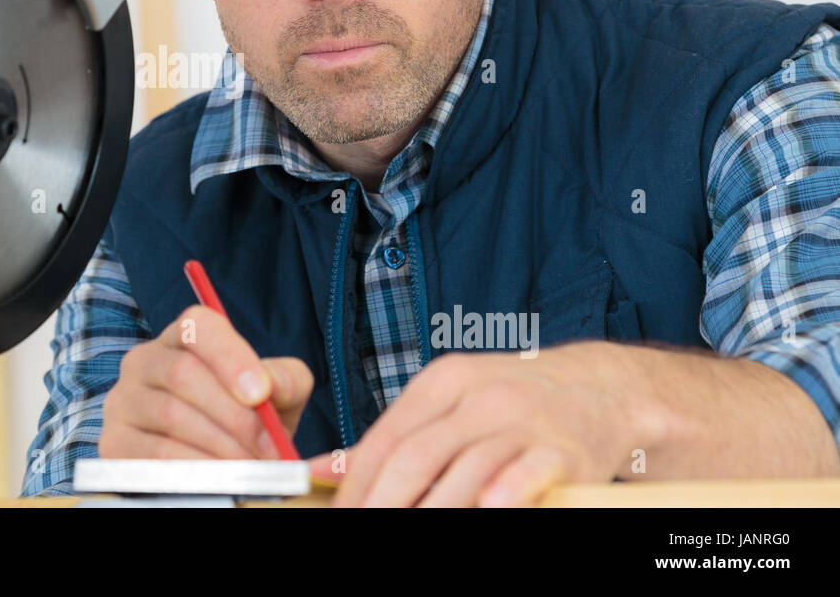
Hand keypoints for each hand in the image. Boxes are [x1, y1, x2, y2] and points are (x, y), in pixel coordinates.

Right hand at [98, 304, 313, 459]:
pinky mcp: (114, 443)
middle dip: (234, 416)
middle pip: (183, 373)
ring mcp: (123, 401)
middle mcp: (143, 361)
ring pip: (170, 415)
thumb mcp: (275, 396)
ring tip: (252, 468)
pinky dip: (196, 470)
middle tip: (269, 449)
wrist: (215, 464)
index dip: (229, 355)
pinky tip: (222, 480)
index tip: (261, 393)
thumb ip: (285, 380)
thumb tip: (272, 386)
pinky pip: (154, 454)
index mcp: (182, 338)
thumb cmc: (245, 421)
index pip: (197, 325)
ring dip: (219, 446)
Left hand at [311, 342, 648, 505]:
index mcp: (443, 382)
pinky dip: (502, 497)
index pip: (387, 438)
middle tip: (367, 530)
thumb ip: (388, 438)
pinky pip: (525, 475)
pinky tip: (486, 514)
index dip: (357, 485)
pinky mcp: (562, 449)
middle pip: (417, 457)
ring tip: (411, 536)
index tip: (342, 517)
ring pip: (465, 473)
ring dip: (434, 513)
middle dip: (385, 505)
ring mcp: (523, 421)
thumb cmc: (510, 404)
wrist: (601, 390)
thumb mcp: (447, 404)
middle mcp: (480, 396)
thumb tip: (318, 471)